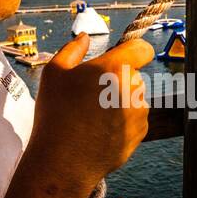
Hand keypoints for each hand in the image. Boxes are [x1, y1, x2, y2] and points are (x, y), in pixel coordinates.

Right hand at [28, 33, 154, 194]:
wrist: (63, 161)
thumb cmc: (55, 114)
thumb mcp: (54, 74)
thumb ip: (72, 49)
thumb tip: (85, 37)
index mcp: (113, 68)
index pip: (143, 49)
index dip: (136, 50)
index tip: (126, 55)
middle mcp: (132, 88)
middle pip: (135, 75)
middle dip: (119, 80)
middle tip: (93, 94)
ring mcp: (139, 112)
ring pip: (135, 97)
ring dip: (122, 101)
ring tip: (93, 116)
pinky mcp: (140, 133)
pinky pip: (136, 119)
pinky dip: (123, 121)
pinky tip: (100, 130)